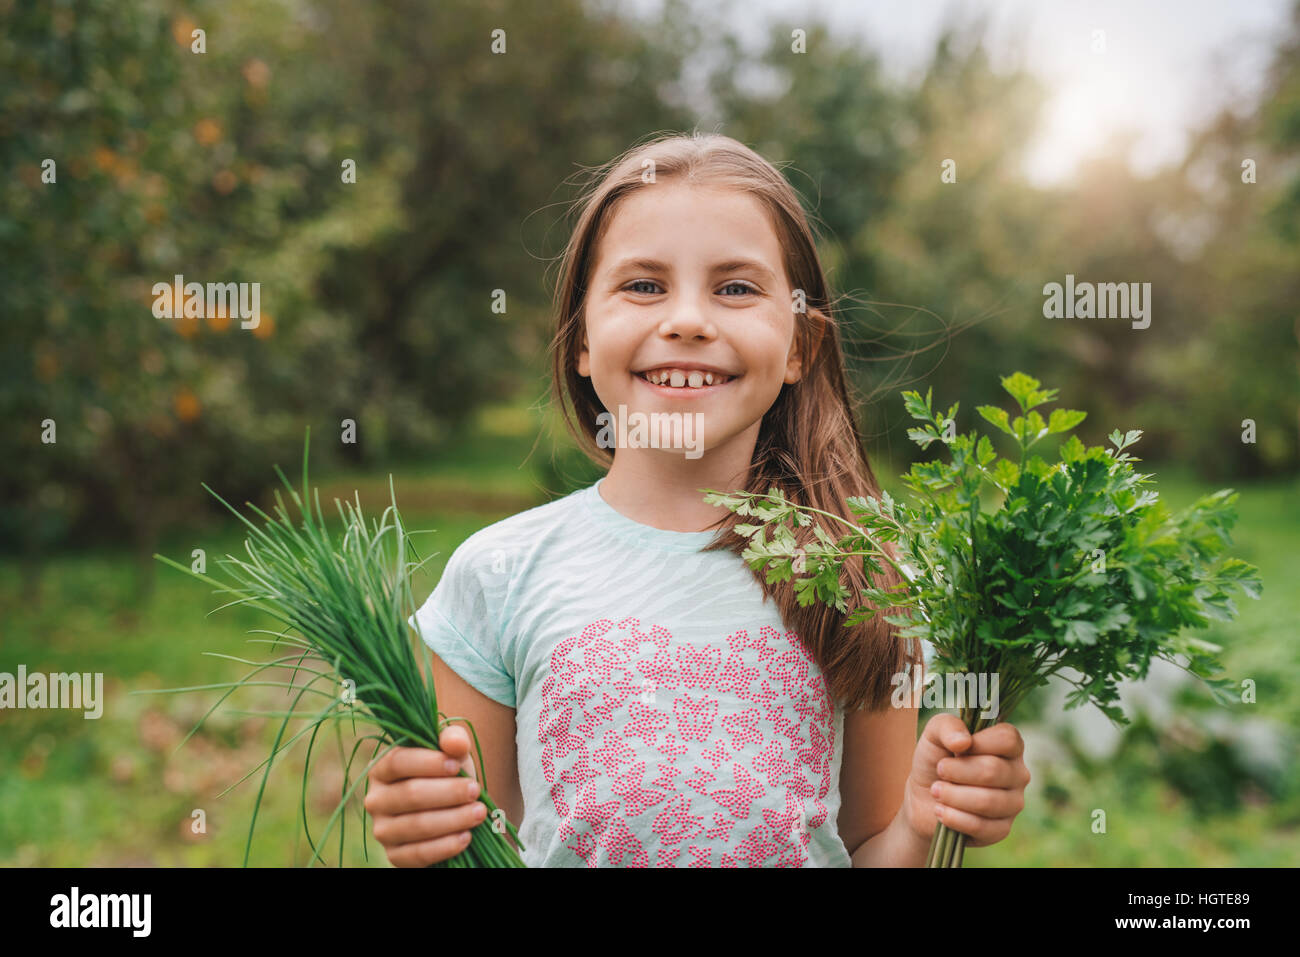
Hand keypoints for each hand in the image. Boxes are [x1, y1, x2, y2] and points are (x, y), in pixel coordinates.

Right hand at [363, 725, 487, 866]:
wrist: (448, 811)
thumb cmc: (446, 775)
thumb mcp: (451, 753)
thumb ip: (453, 739)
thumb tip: (454, 742)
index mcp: (381, 768)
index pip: (398, 762)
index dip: (428, 763)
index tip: (456, 766)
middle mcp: (375, 799)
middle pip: (410, 794)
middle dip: (448, 792)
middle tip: (475, 790)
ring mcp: (382, 830)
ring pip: (417, 825)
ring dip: (453, 819)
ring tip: (479, 812)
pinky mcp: (394, 856)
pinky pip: (418, 854)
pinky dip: (445, 846)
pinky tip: (466, 837)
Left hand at [901, 713, 1029, 846]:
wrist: (923, 798)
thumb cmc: (935, 760)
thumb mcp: (934, 735)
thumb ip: (948, 726)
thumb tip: (963, 742)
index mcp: (1008, 746)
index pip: (1008, 739)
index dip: (979, 743)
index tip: (956, 748)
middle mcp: (1017, 774)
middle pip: (994, 770)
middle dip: (957, 771)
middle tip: (939, 770)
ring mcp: (1013, 803)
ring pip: (988, 801)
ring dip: (953, 795)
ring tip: (936, 791)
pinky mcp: (1001, 830)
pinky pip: (982, 826)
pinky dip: (954, 818)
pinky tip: (940, 811)